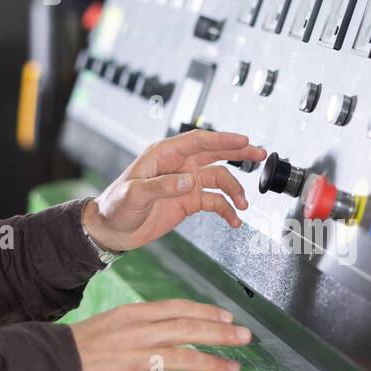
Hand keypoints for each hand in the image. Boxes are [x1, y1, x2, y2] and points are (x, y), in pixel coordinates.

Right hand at [70, 299, 251, 370]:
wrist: (55, 362)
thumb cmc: (84, 343)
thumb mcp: (113, 320)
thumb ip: (141, 322)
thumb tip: (170, 326)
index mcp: (134, 313)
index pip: (177, 307)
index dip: (205, 311)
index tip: (226, 316)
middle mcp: (139, 332)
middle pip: (188, 329)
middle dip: (220, 333)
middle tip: (244, 337)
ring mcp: (136, 357)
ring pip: (184, 357)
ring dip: (212, 364)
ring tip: (233, 369)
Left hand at [83, 127, 265, 253]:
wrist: (111, 230)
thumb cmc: (115, 207)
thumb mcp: (134, 194)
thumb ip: (161, 186)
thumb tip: (188, 180)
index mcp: (163, 156)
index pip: (198, 141)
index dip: (221, 139)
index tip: (242, 140)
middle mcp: (178, 166)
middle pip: (214, 153)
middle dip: (238, 153)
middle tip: (259, 153)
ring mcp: (185, 184)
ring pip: (218, 178)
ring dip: (234, 190)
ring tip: (243, 204)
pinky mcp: (188, 201)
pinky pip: (214, 201)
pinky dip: (226, 210)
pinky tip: (234, 220)